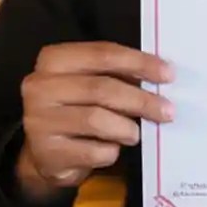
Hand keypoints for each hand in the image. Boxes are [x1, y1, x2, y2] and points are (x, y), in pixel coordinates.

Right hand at [16, 42, 173, 200]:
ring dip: (127, 128)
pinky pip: (92, 151)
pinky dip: (111, 151)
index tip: (167, 74)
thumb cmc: (76, 109)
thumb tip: (160, 77)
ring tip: (136, 133)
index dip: (139, 62)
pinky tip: (112, 149)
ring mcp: (39, 121)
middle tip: (167, 110)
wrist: (46, 152)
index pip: (102, 53)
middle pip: (101, 88)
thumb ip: (118, 75)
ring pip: (96, 120)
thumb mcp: (90, 83)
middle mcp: (40, 87)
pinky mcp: (47, 153)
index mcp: (53, 60)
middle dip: (140, 100)